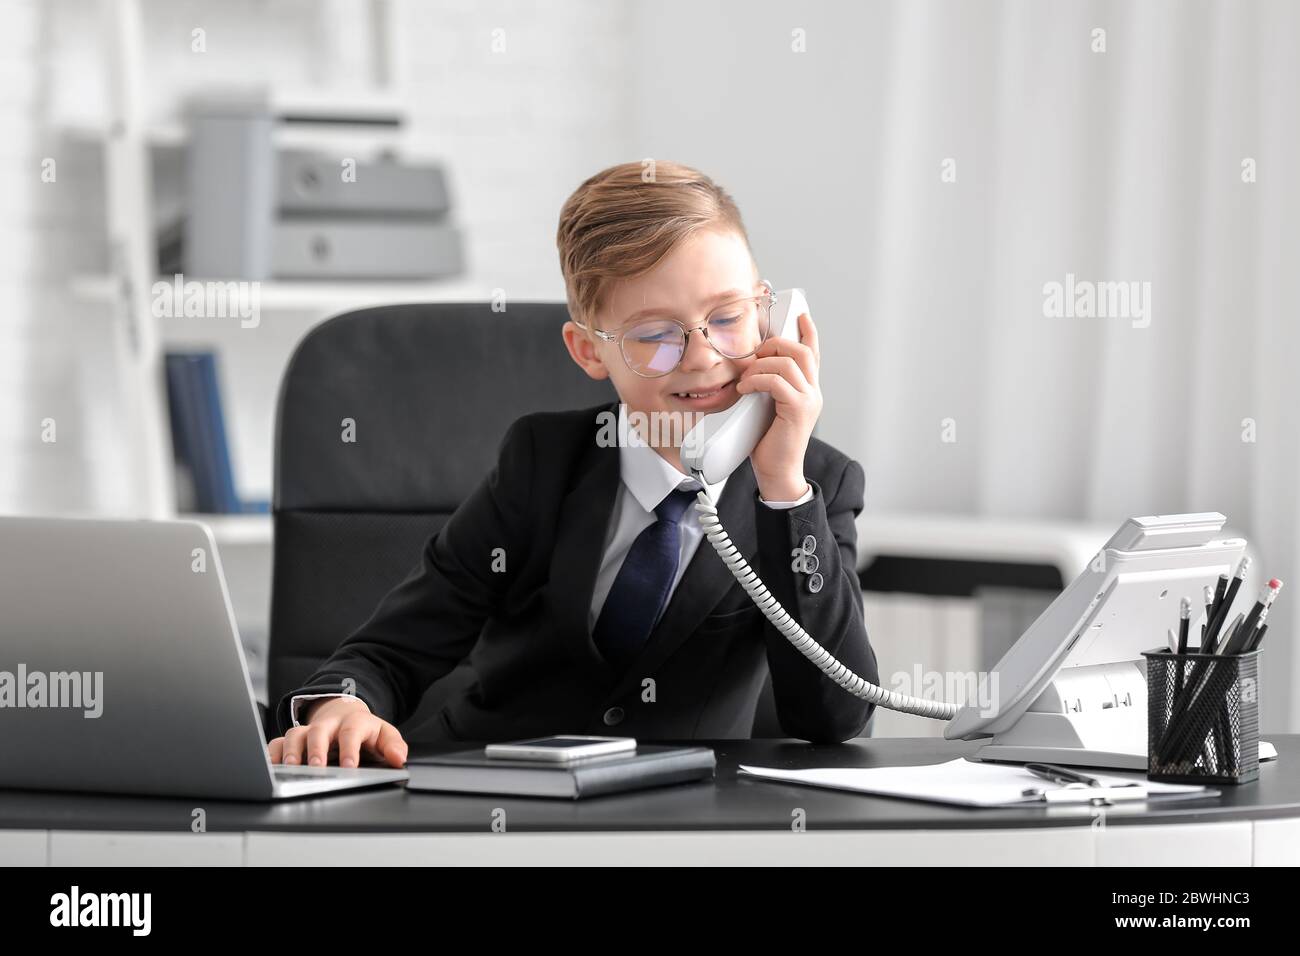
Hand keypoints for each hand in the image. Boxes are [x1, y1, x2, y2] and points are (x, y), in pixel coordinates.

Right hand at [267, 697, 408, 768]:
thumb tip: (399, 758)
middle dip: (317, 749)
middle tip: (317, 768)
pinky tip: (273, 769)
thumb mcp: (384, 735)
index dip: (350, 749)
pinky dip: (273, 755)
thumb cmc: (365, 731)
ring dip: (292, 752)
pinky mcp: (293, 740)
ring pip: (295, 735)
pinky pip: (278, 743)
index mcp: (353, 722)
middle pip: (319, 730)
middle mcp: (328, 724)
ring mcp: (308, 731)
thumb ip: (393, 746)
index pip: (351, 731)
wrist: (345, 715)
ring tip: (293, 769)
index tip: (350, 767)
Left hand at [735, 312, 820, 500]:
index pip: (813, 353)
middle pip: (801, 351)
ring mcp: (808, 400)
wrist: (777, 473)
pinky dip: (757, 381)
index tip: (800, 314)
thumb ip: (768, 387)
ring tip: (746, 379)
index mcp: (808, 390)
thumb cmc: (769, 443)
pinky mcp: (798, 410)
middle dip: (775, 344)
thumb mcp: (768, 408)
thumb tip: (750, 368)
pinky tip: (745, 390)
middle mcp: (813, 392)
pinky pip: (777, 382)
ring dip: (761, 365)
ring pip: (789, 362)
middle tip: (755, 354)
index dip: (808, 331)